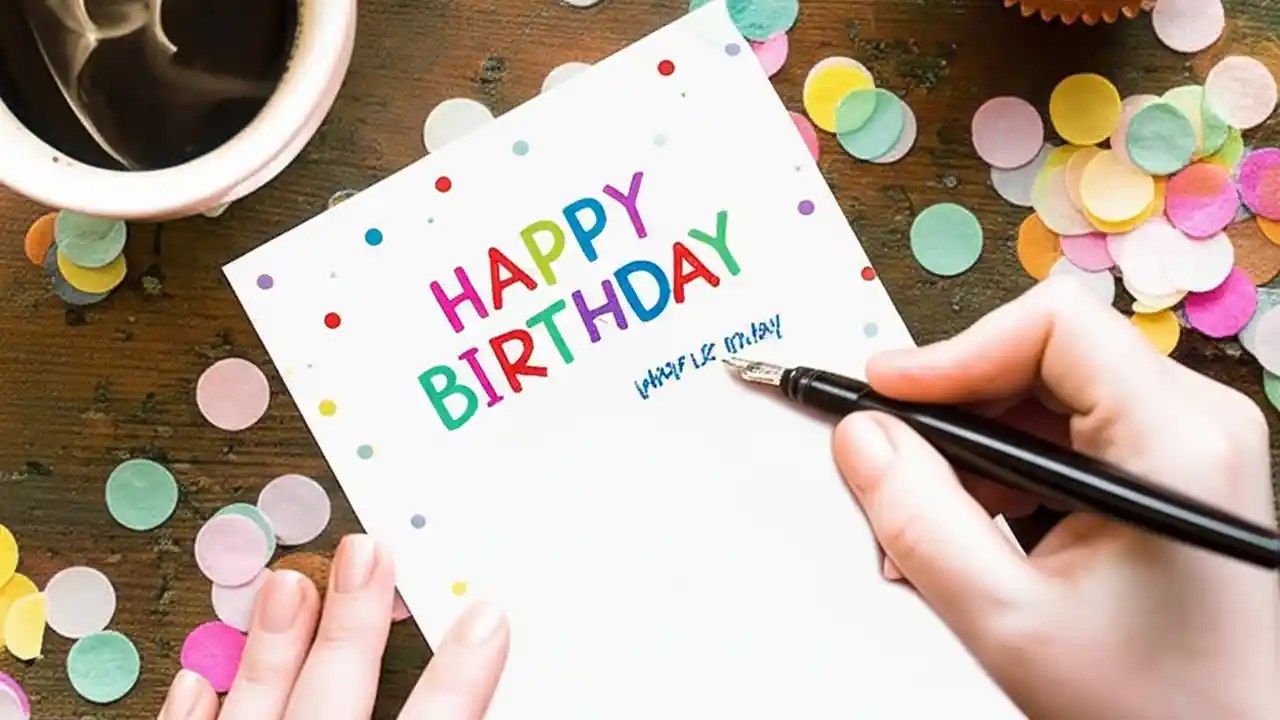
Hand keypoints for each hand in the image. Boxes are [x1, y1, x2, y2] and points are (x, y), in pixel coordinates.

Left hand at [159, 535, 509, 718]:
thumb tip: (484, 697)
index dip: (461, 674)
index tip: (487, 614)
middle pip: (336, 698)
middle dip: (353, 622)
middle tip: (367, 550)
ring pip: (256, 711)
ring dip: (270, 647)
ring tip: (283, 581)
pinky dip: (189, 717)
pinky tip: (194, 677)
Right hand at [833, 278, 1278, 719]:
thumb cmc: (1159, 705)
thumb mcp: (1008, 618)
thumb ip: (920, 520)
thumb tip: (863, 438)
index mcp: (1177, 441)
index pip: (1051, 325)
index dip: (954, 351)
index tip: (888, 393)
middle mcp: (1195, 424)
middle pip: (1042, 356)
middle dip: (956, 412)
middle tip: (895, 469)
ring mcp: (1186, 445)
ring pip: (1045, 397)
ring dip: (975, 451)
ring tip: (936, 526)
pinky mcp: (1167, 470)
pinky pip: (1065, 434)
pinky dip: (1007, 473)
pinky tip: (979, 533)